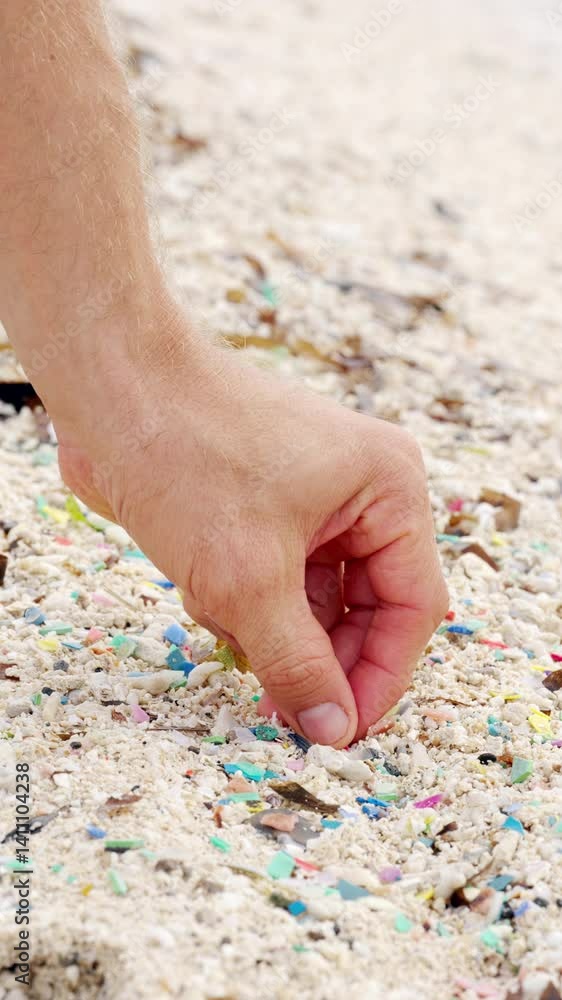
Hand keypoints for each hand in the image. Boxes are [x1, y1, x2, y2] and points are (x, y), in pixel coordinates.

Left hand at [55, 298, 447, 746]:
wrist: (111, 386)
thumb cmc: (187, 453)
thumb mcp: (246, 579)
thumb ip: (297, 663)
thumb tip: (333, 729)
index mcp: (388, 488)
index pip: (412, 606)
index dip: (380, 677)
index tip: (343, 733)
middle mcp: (361, 490)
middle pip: (367, 606)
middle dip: (319, 655)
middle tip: (284, 711)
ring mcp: (312, 496)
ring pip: (314, 599)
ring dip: (270, 627)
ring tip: (223, 619)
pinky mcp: (264, 505)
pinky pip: (275, 578)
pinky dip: (242, 600)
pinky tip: (202, 590)